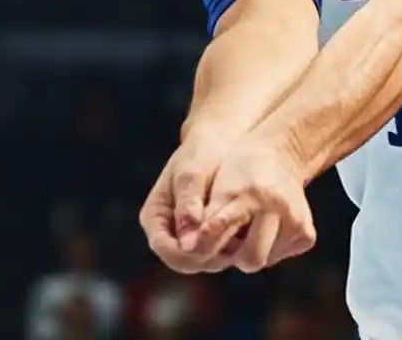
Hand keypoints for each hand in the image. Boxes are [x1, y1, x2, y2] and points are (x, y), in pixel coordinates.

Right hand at [138, 135, 240, 273]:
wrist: (221, 141)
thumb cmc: (203, 151)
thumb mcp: (193, 173)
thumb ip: (188, 205)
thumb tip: (186, 242)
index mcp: (154, 216)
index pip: (163, 248)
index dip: (187, 253)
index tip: (213, 243)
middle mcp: (167, 232)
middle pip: (184, 261)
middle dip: (208, 256)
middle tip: (235, 242)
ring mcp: (187, 237)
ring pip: (202, 261)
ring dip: (222, 255)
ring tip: (243, 235)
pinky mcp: (207, 237)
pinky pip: (217, 254)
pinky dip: (231, 249)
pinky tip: (247, 233)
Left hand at [190, 139, 315, 272]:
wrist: (281, 154)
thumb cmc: (241, 169)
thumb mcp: (219, 185)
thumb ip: (203, 216)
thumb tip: (186, 248)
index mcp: (253, 191)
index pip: (225, 223)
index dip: (208, 237)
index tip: (190, 246)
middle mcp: (279, 207)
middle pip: (250, 258)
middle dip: (232, 253)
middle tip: (221, 240)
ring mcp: (297, 223)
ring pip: (264, 260)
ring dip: (247, 252)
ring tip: (241, 230)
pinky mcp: (307, 236)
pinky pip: (277, 256)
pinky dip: (266, 249)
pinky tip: (260, 228)